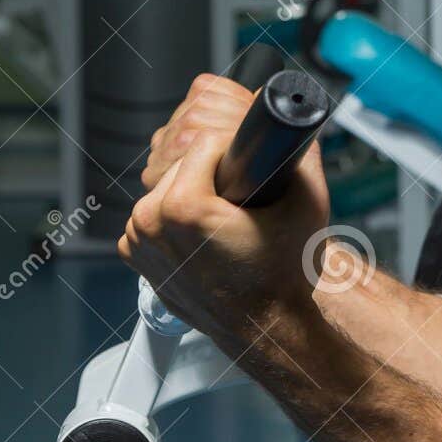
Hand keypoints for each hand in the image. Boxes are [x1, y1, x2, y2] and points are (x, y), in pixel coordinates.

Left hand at [119, 83, 331, 343]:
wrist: (271, 326)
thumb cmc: (285, 277)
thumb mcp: (307, 203)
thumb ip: (301, 149)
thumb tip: (292, 115)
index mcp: (181, 208)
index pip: (206, 144)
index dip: (236, 150)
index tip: (252, 168)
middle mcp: (149, 223)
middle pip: (182, 163)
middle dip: (213, 170)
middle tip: (243, 194)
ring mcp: (137, 241)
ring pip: (166, 186)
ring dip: (193, 189)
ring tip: (224, 213)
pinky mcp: (135, 255)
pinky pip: (154, 215)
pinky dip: (175, 216)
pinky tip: (203, 231)